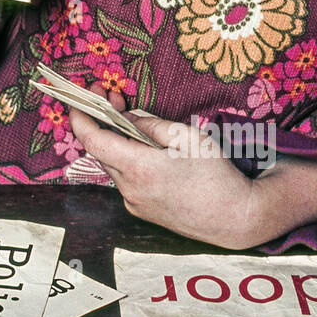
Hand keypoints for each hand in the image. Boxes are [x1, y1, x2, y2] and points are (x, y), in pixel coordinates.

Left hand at [69, 103, 259, 248]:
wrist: (236, 219)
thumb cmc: (217, 175)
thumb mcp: (187, 137)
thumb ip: (150, 124)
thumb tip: (125, 118)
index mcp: (139, 168)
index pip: (92, 140)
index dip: (80, 116)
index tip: (80, 97)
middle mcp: (130, 189)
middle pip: (101, 150)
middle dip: (102, 121)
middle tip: (113, 97)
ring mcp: (134, 203)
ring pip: (113, 164)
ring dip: (115, 141)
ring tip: (131, 120)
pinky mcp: (141, 211)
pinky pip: (125, 179)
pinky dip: (127, 160)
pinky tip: (143, 149)